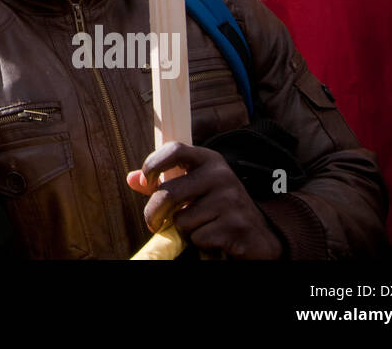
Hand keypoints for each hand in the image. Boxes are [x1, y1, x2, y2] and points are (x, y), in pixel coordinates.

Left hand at [126, 141, 283, 258]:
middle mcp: (221, 175)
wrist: (259, 234)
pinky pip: (198, 237)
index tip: (145, 181)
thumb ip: (164, 183)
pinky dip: (201, 242)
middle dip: (154, 212)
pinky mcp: (236, 226)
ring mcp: (231, 200)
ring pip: (182, 220)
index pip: (175, 149)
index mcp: (210, 160)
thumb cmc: (219, 208)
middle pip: (169, 193)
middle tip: (152, 223)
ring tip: (203, 226)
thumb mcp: (195, 189)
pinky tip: (216, 237)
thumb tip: (132, 178)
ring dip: (186, 230)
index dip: (153, 163)